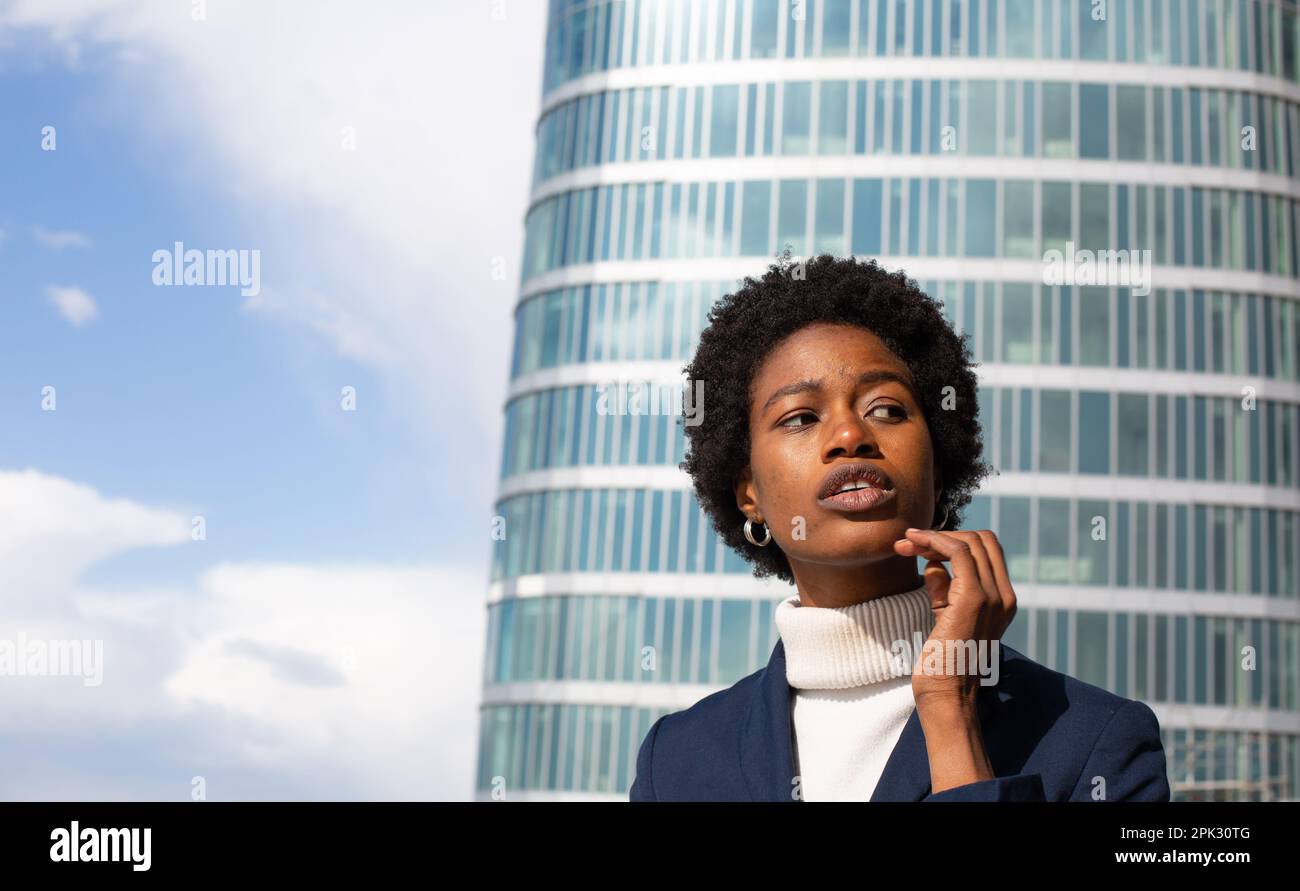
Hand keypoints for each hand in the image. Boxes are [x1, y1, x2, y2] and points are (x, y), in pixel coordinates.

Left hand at [892, 527, 1016, 704]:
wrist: (946, 692)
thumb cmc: (942, 659)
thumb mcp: (946, 615)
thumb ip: (944, 588)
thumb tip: (933, 563)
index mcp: (1003, 599)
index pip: (988, 550)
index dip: (955, 539)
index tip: (920, 545)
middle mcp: (1005, 595)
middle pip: (983, 539)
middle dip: (943, 534)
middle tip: (908, 542)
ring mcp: (994, 596)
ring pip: (971, 540)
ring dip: (934, 536)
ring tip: (905, 544)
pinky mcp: (975, 599)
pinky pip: (959, 551)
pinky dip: (935, 540)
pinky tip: (914, 544)